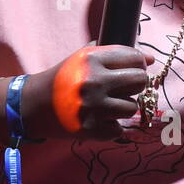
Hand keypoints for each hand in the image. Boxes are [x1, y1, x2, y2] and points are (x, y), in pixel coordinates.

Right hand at [25, 43, 155, 139]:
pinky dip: (111, 125)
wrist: (33, 106)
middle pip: (140, 81)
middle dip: (135, 84)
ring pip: (132, 107)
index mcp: (92, 59)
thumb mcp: (82, 58)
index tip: (133, 68)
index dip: (138, 63)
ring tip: (108, 104)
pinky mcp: (92, 129)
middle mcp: (94, 82)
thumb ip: (114, 54)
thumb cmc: (63, 79)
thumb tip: (151, 58)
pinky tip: (98, 119)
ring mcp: (94, 107)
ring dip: (123, 106)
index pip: (135, 58)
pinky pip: (119, 128)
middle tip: (123, 87)